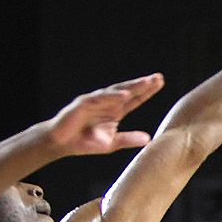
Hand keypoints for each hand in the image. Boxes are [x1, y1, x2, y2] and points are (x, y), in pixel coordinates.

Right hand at [45, 74, 165, 155]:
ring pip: (116, 91)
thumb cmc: (86, 141)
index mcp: (115, 111)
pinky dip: (112, 96)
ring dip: (131, 86)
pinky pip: (100, 99)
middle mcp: (107, 104)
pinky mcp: (83, 104)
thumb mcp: (112, 143)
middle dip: (143, 84)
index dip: (147, 92)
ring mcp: (96, 102)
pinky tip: (125, 94)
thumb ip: (129, 139)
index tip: (159, 83)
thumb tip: (148, 138)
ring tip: (146, 82)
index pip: (135, 100)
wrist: (62, 143)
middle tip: (158, 78)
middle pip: (128, 91)